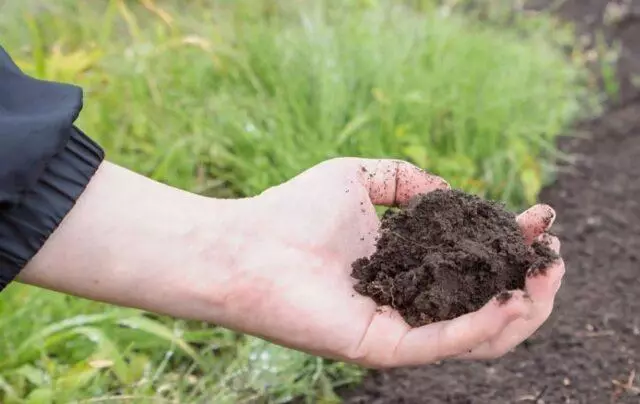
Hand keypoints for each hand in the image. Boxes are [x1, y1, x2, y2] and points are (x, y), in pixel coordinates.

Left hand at [21, 159, 562, 368]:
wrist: (249, 245)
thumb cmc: (294, 210)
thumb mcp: (361, 177)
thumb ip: (406, 179)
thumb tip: (449, 191)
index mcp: (407, 265)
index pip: (474, 265)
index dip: (512, 244)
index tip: (540, 220)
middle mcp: (409, 300)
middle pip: (486, 307)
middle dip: (529, 283)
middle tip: (552, 256)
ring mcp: (400, 327)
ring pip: (479, 337)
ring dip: (522, 310)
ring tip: (541, 278)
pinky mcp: (385, 346)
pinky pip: (447, 345)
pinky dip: (484, 327)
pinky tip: (508, 298)